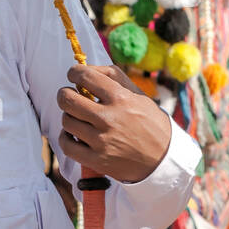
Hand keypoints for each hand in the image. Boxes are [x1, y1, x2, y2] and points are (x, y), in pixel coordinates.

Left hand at [56, 65, 171, 183]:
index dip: (74, 72)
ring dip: (69, 115)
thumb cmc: (150, 122)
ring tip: (78, 117)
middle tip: (70, 95)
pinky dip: (66, 137)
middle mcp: (109, 118)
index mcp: (121, 98)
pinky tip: (74, 134)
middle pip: (67, 99)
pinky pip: (66, 144)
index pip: (85, 76)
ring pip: (66, 121)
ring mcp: (101, 141)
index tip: (74, 75)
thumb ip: (113, 76)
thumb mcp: (139, 94)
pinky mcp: (96, 160)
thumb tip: (86, 68)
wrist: (163, 159)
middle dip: (65, 93)